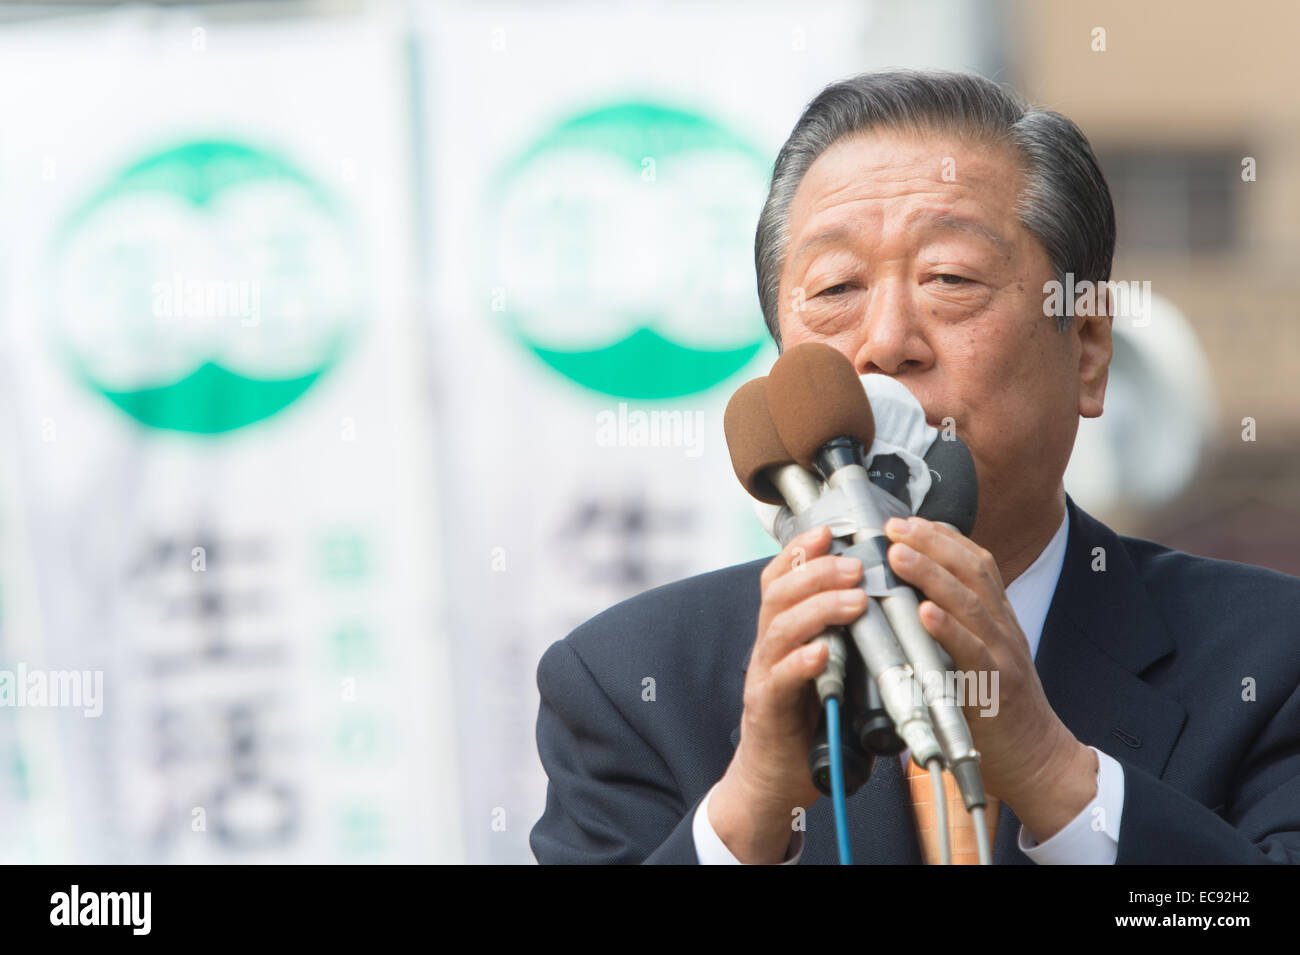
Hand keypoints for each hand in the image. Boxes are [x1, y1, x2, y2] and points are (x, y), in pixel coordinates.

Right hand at [709, 525, 866, 862]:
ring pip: (779, 628)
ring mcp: (765, 676)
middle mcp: (770, 646)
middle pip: (779, 592)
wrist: (775, 778)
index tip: (831, 530)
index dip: (802, 550)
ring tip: (852, 599)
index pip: (783, 577)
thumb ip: (847, 636)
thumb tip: (885, 599)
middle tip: (856, 564)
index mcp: (786, 631)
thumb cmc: (812, 719)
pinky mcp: (766, 709)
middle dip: (818, 572)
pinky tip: (821, 652)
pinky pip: (779, 679)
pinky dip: (800, 662)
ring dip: (817, 608)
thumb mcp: (832, 667)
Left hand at [883, 516, 1097, 841]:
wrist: (1038, 760)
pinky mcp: (997, 687)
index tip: (908, 520)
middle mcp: (1003, 628)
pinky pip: (972, 652)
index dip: (942, 537)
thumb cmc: (997, 708)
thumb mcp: (980, 655)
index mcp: (998, 618)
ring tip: (899, 554)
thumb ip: (956, 626)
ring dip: (932, 574)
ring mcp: (1003, 655)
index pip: (976, 562)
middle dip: (931, 542)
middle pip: (972, 571)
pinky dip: (948, 629)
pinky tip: (924, 613)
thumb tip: (910, 600)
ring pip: (970, 603)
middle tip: (893, 526)